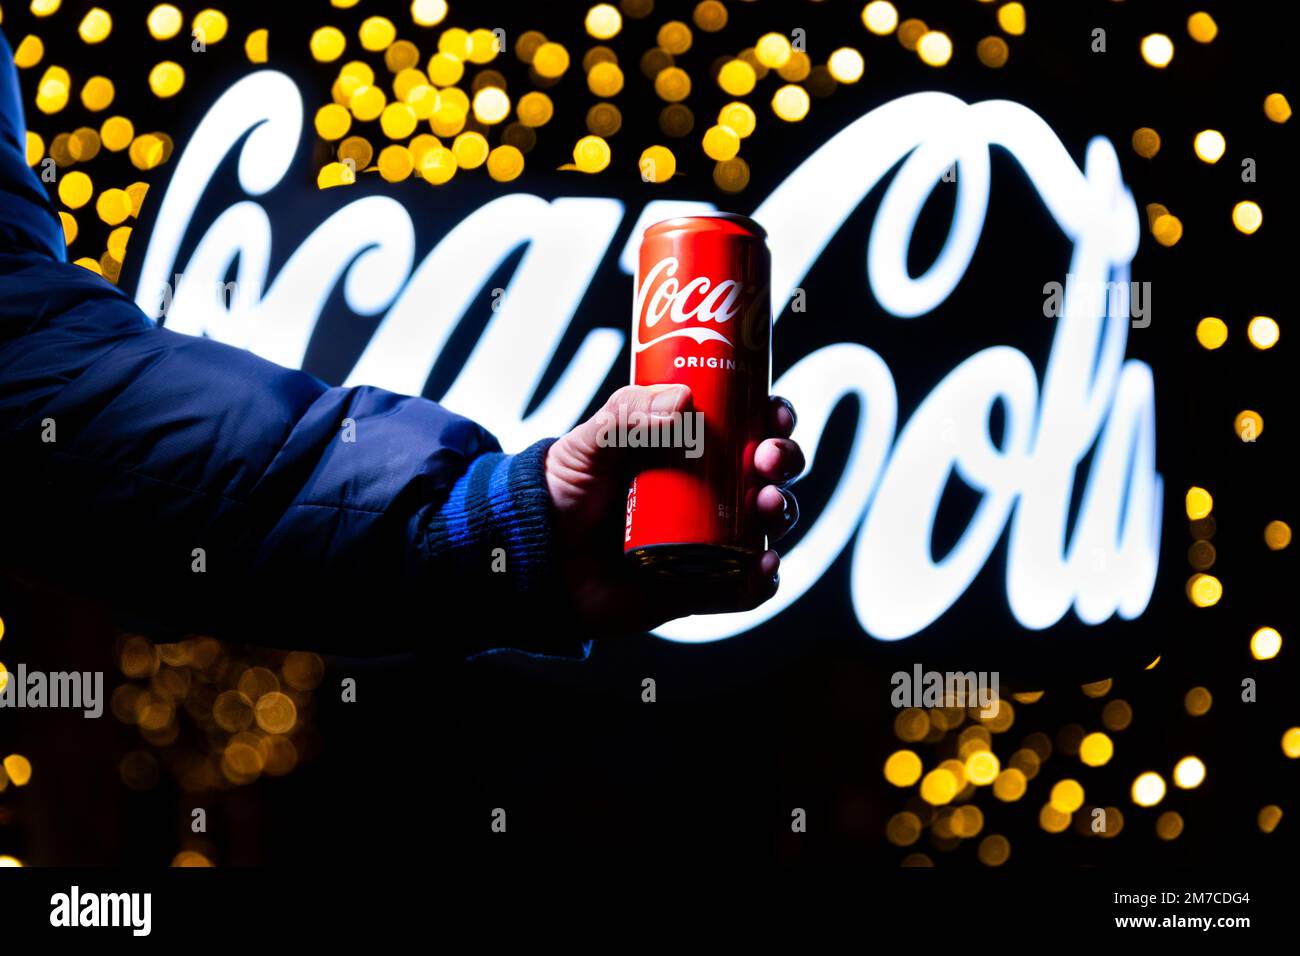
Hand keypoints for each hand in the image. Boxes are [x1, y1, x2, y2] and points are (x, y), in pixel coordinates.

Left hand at [544, 384, 804, 634]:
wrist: (534, 558)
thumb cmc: (563, 492)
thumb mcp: (588, 443)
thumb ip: (625, 416)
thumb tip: (682, 401)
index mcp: (690, 447)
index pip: (748, 424)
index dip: (773, 415)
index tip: (773, 411)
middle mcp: (709, 490)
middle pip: (769, 471)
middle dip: (784, 460)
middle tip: (767, 458)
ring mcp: (710, 539)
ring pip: (767, 524)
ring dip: (781, 511)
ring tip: (766, 505)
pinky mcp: (700, 587)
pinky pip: (745, 587)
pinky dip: (763, 579)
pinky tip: (763, 566)